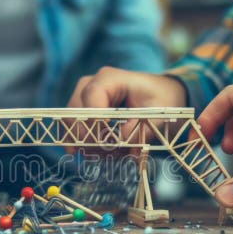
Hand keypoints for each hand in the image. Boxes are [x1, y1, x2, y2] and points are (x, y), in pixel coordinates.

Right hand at [66, 67, 186, 152]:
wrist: (162, 95)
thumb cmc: (161, 98)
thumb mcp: (159, 113)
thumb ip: (142, 127)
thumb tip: (120, 140)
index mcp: (110, 78)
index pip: (91, 96)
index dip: (94, 120)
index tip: (106, 141)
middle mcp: (91, 85)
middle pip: (73, 112)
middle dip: (89, 137)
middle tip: (108, 154)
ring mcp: (83, 99)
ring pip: (70, 124)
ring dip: (88, 144)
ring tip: (112, 154)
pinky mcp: (83, 113)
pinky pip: (73, 131)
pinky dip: (85, 145)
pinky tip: (101, 155)